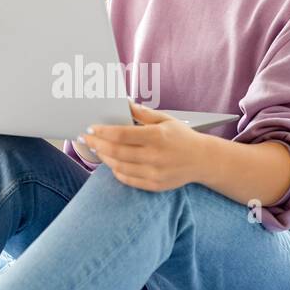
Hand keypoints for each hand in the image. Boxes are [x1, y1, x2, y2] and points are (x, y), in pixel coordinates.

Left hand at [80, 101, 208, 191]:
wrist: (203, 160)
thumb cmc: (182, 137)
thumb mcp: (166, 119)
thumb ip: (143, 113)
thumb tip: (123, 103)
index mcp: (157, 136)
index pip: (121, 134)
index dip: (102, 132)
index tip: (91, 128)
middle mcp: (155, 156)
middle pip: (116, 151)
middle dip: (97, 144)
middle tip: (87, 139)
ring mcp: (155, 173)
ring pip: (119, 167)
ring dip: (104, 158)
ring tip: (98, 149)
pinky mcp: (155, 185)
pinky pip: (128, 179)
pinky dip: (116, 171)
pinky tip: (111, 162)